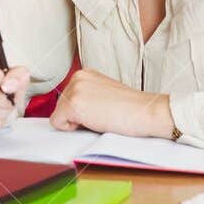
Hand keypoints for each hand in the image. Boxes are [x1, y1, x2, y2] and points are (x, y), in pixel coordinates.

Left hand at [48, 69, 174, 136]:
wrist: (145, 112)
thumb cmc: (130, 108)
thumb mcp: (104, 94)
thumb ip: (87, 97)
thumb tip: (70, 113)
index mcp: (85, 74)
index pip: (67, 98)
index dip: (81, 111)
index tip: (99, 110)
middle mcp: (77, 77)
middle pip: (60, 106)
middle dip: (76, 116)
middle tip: (101, 115)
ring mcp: (74, 89)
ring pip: (59, 115)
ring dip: (76, 122)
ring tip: (99, 118)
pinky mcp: (73, 104)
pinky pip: (58, 123)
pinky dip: (72, 129)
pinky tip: (94, 122)